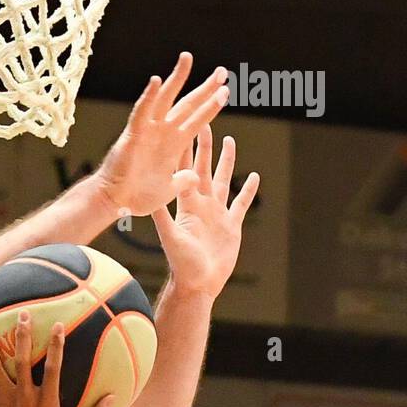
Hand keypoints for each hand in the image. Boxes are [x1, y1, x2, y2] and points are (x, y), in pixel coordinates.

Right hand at [97, 53, 228, 216]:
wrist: (115, 203)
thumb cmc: (137, 197)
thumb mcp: (168, 191)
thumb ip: (181, 182)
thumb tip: (196, 178)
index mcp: (173, 146)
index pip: (196, 121)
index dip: (210, 106)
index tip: (225, 92)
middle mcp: (163, 133)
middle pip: (187, 105)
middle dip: (204, 89)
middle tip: (222, 72)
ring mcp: (148, 132)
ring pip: (165, 100)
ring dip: (177, 80)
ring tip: (188, 59)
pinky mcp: (133, 135)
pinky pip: (142, 113)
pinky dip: (148, 97)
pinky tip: (157, 81)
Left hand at [151, 127, 259, 299]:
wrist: (198, 285)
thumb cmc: (182, 264)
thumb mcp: (171, 237)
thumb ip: (163, 216)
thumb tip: (151, 196)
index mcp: (187, 204)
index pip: (186, 169)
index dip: (186, 148)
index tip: (186, 126)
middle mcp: (201, 205)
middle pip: (205, 168)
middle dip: (205, 145)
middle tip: (206, 121)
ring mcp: (217, 214)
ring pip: (224, 180)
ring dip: (227, 161)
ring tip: (230, 140)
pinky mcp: (231, 225)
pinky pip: (241, 203)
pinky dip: (248, 191)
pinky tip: (255, 176)